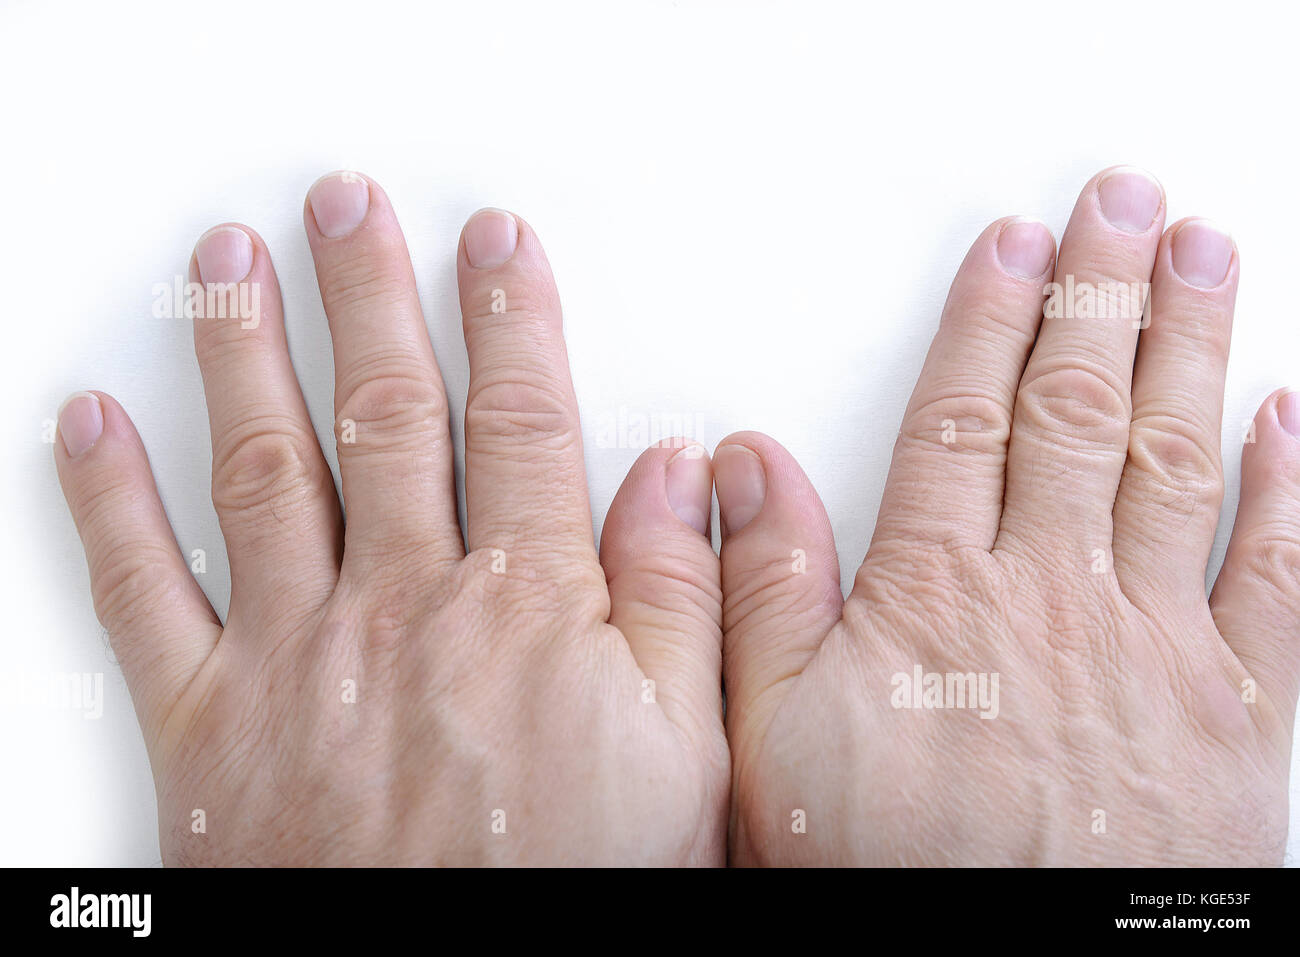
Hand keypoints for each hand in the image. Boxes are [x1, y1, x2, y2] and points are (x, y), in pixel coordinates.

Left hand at [54, 173, 726, 864]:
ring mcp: (297, 653)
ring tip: (231, 266)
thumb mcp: (686, 752)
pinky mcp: (208, 723)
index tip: (491, 242)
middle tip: (344, 206)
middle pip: (383, 409)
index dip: (507, 316)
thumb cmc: (568, 885)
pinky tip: (94, 428)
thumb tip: (677, 475)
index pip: (516, 416)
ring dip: (245, 351)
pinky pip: (145, 592)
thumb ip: (682, 599)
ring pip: (265, 466)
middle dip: (364, 294)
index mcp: (520, 602)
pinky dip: (107, 502)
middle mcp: (400, 601)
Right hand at [719, 167, 1296, 864]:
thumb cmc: (883, 875)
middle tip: (1121, 202)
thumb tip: (744, 470)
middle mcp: (1053, 596)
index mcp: (939, 594)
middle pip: (1076, 409)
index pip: (965, 415)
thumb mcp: (768, 738)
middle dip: (1099, 292)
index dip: (989, 319)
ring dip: (1186, 345)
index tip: (1013, 246)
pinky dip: (1285, 486)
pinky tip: (1285, 414)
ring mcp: (1154, 646)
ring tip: (1200, 252)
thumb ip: (758, 593)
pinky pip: (1271, 575)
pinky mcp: (1235, 715)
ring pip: (1171, 458)